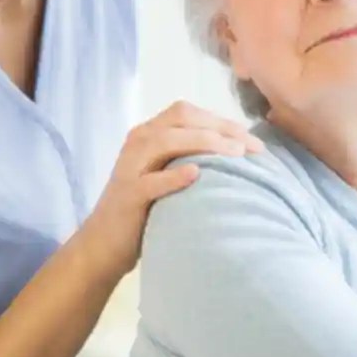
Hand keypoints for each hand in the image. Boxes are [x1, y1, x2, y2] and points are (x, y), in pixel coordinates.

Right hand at [76, 101, 263, 275]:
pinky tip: (196, 174)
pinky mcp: (127, 195)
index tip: (252, 139)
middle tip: (252, 147)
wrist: (104, 243)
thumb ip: (190, 156)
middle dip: (221, 128)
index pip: (188, 112)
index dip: (223, 120)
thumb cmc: (145, 208)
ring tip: (235, 154)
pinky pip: (151, 181)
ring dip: (205, 142)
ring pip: (166, 140)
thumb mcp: (167, 173)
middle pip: (182, 118)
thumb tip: (237, 151)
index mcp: (149, 133)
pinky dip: (174, 176)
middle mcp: (138, 141)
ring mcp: (130, 166)